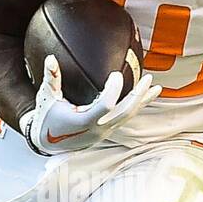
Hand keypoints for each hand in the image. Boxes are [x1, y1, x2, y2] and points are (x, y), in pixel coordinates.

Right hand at [20, 54, 160, 154]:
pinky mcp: (106, 132)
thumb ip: (52, 78)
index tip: (116, 74)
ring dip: (142, 102)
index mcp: (83, 121)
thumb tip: (51, 58)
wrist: (47, 142)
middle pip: (125, 113)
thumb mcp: (47, 97)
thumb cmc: (46, 118)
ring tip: (156, 88)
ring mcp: (103, 132)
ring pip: (128, 117)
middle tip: (149, 79)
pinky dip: (135, 107)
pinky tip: (144, 96)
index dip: (114, 90)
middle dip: (138, 96)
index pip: (106, 106)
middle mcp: (97, 129)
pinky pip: (124, 119)